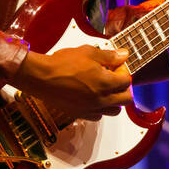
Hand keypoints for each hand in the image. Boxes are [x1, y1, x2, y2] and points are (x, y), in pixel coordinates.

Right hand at [11, 44, 133, 121]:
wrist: (41, 77)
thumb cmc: (62, 64)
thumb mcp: (88, 52)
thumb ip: (109, 56)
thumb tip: (123, 55)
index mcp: (105, 83)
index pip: (127, 82)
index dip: (124, 72)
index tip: (116, 67)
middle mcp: (101, 99)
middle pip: (125, 100)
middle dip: (124, 89)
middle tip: (115, 79)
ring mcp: (91, 109)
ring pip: (114, 111)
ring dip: (114, 101)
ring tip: (105, 89)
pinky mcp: (80, 114)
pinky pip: (98, 116)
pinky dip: (100, 109)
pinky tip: (93, 98)